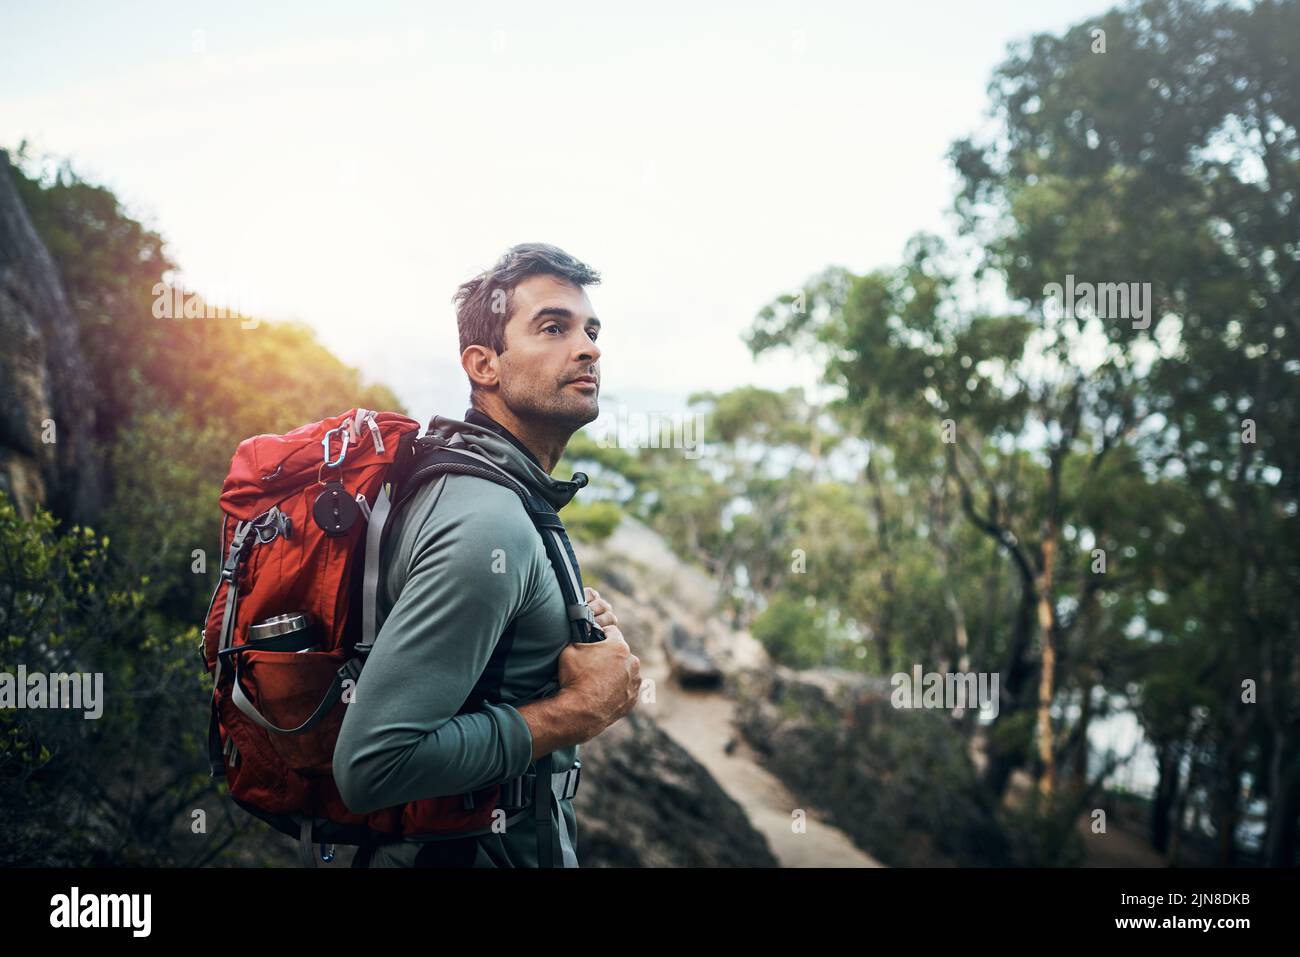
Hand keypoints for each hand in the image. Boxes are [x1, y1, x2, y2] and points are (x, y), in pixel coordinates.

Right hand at [554, 589, 639, 737]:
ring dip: (616, 671)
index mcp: (619, 647)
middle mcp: (632, 663)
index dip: (600, 634)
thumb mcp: (570, 649)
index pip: (611, 631)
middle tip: (593, 662)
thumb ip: (581, 637)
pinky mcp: (633, 699)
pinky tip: (604, 691)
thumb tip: (583, 632)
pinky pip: (627, 688)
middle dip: (609, 654)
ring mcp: (634, 682)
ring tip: (598, 679)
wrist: (580, 712)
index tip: (593, 640)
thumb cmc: (574, 679)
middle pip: (620, 652)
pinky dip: (618, 688)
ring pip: (626, 670)